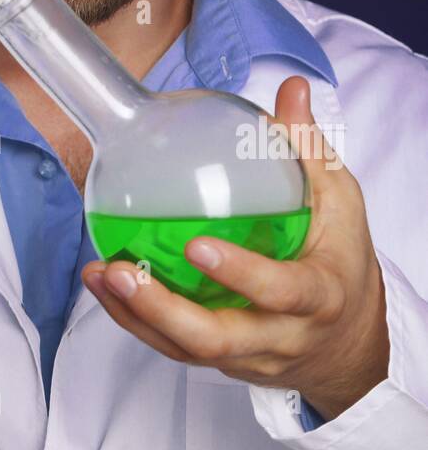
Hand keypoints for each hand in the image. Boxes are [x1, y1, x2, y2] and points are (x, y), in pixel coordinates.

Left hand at [81, 76, 389, 421]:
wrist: (348, 343)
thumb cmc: (341, 260)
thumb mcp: (341, 204)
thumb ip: (308, 150)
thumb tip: (292, 89)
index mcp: (319, 295)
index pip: (281, 291)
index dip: (240, 274)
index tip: (197, 246)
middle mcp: (279, 335)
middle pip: (217, 340)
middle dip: (164, 311)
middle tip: (124, 270)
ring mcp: (246, 355)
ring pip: (185, 348)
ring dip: (136, 315)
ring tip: (100, 273)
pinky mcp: (220, 360)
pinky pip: (172, 347)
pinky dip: (133, 320)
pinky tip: (104, 285)